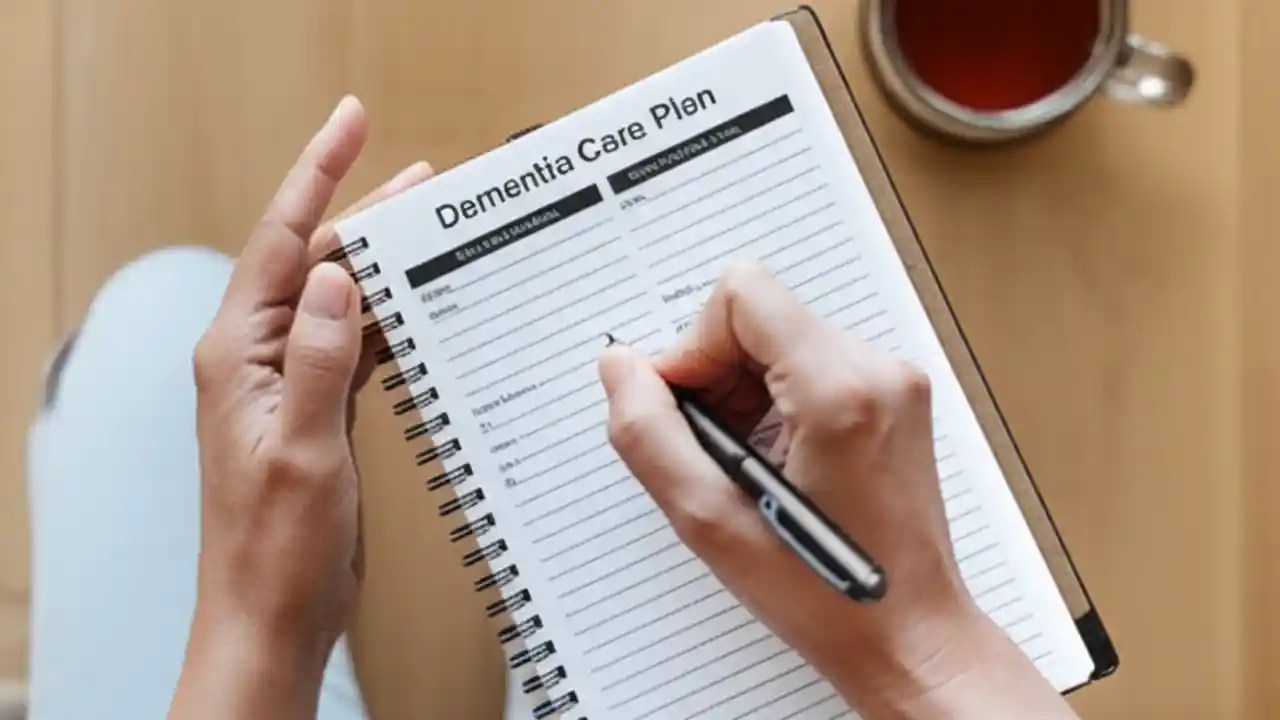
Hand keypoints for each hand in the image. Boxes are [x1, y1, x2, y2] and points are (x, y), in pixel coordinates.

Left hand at [170, 96, 431, 718]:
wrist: (272, 613)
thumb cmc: (274, 548)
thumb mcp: (303, 449)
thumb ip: (319, 360)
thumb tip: (334, 278)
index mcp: (239, 356)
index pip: (279, 244)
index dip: (316, 178)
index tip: (349, 126)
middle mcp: (257, 358)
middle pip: (310, 262)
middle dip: (359, 210)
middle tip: (415, 172)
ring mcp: (286, 383)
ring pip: (334, 299)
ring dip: (376, 261)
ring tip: (422, 221)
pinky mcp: (314, 409)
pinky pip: (350, 343)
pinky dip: (385, 318)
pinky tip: (414, 302)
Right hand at [599, 262, 1075, 718]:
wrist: (909, 637)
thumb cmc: (830, 598)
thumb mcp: (711, 522)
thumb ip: (650, 435)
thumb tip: (621, 369)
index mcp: (840, 391)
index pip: (742, 295)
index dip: (692, 348)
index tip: (683, 410)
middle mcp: (877, 371)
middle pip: (758, 316)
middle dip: (716, 377)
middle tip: (713, 452)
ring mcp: (892, 383)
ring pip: (779, 340)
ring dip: (743, 395)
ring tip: (748, 468)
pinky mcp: (892, 399)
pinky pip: (808, 366)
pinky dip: (774, 405)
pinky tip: (774, 465)